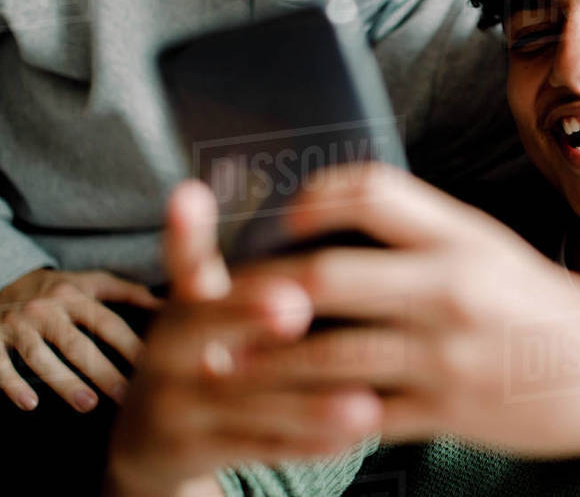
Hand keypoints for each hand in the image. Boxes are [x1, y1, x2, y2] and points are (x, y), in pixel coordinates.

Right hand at [0, 267, 161, 410]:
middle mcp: (46, 310)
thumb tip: (168, 305)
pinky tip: (30, 404)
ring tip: (87, 404)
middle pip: (77, 344)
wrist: (1, 278)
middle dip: (102, 372)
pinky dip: (13, 384)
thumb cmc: (56, 288)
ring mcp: (17, 325)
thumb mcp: (90, 282)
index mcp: (74, 297)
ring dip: (63, 382)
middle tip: (125, 396)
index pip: (107, 324)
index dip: (130, 345)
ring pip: (40, 356)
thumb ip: (128, 292)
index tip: (152, 367)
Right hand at [105, 182, 380, 496]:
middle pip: (205, 329)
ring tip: (363, 401)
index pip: (184, 267)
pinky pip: (256, 447)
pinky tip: (356, 433)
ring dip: (306, 402)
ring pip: (243, 402)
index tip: (198, 196)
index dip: (186, 235)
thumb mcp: (207, 306)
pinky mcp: (190, 453)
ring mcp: (174, 408)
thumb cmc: (206, 351)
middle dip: (249, 314)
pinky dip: (306, 442)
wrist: (153, 440)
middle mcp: (166, 353)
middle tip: (295, 306)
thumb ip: (222, 258)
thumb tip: (233, 189)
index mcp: (182, 307)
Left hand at [235, 164, 579, 472]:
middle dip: (259, 292)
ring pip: (326, 356)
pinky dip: (312, 420)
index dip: (313, 198)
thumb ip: (431, 240)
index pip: (370, 191)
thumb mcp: (497, 254)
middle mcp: (450, 286)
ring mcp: (447, 353)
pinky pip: (360, 417)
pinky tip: (282, 420)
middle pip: (325, 275)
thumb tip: (357, 229)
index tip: (281, 216)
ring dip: (263, 364)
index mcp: (463, 237)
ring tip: (221, 366)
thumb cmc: (552, 310)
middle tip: (220, 301)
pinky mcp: (449, 411)